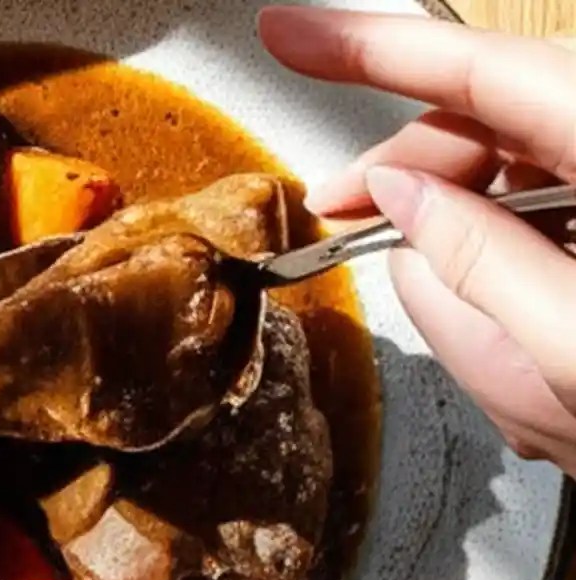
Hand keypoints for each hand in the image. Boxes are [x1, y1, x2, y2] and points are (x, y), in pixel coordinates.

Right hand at [260, 6, 575, 474]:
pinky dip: (506, 229)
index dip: (371, 45)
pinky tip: (494, 287)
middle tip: (338, 209)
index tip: (291, 32)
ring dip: (455, 206)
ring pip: (523, 154)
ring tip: (419, 272)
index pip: (488, 70)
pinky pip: (556, 193)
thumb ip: (482, 269)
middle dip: (409, 160)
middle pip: (498, 113)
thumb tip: (404, 200)